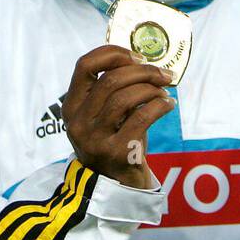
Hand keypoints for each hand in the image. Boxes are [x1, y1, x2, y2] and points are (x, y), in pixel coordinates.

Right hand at [61, 45, 175, 188]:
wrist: (117, 185)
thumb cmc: (115, 140)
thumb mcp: (104, 114)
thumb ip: (113, 89)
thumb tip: (142, 59)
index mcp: (72, 106)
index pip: (84, 65)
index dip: (113, 54)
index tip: (138, 57)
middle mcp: (78, 122)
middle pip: (110, 80)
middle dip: (143, 71)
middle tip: (164, 74)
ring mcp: (95, 139)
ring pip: (125, 97)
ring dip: (151, 89)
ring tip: (165, 92)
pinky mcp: (116, 153)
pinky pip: (141, 118)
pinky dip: (159, 106)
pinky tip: (168, 104)